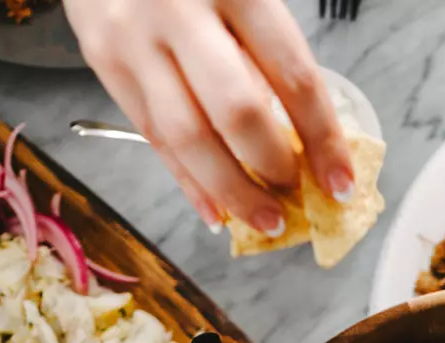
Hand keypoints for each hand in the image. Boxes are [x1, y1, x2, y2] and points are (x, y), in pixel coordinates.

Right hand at [66, 0, 351, 235]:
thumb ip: (268, 41)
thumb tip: (307, 132)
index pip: (292, 75)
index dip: (322, 138)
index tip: (341, 183)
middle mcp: (180, 12)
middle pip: (237, 113)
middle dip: (274, 168)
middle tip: (298, 200)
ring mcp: (134, 39)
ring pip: (187, 138)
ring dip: (232, 191)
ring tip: (264, 220)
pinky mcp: (102, 60)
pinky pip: (151, 136)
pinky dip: (188, 181)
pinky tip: (216, 210)